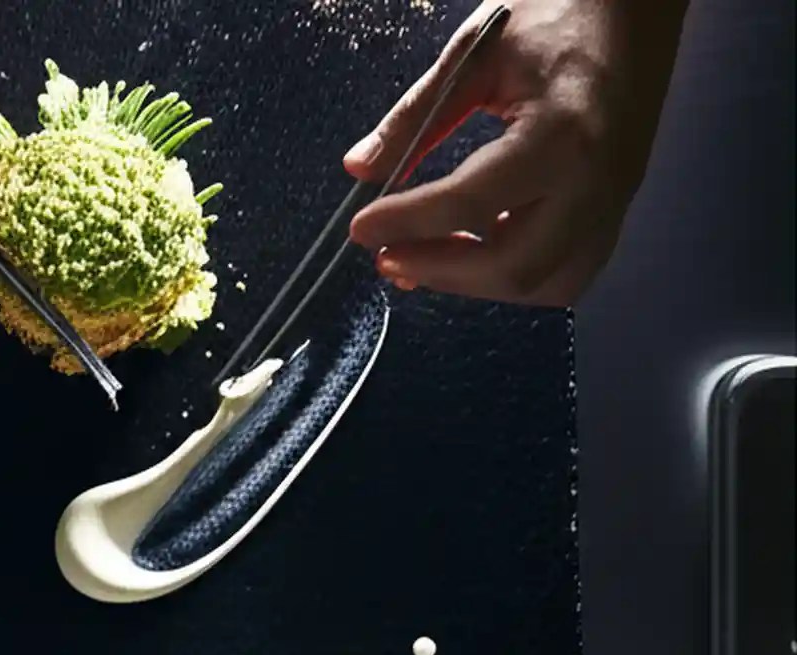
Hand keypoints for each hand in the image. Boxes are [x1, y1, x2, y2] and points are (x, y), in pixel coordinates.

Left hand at [344, 0, 686, 305]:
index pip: (470, 202)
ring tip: (426, 257)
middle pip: (515, 267)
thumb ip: (415, 116)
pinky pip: (569, 268)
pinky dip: (515, 274)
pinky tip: (474, 248)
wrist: (637, 3)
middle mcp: (596, 181)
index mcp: (561, 133)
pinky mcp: (617, 206)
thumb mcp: (474, 53)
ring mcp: (614, 200)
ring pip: (548, 284)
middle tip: (388, 258)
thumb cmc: (558, 11)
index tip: (361, 229)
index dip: (407, 223)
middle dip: (442, 272)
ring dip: (479, 283)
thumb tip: (358, 168)